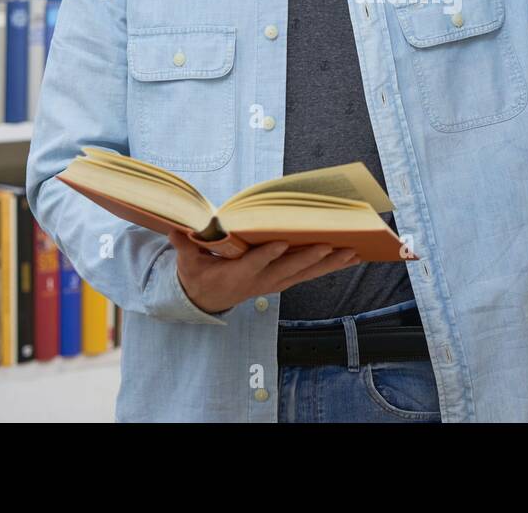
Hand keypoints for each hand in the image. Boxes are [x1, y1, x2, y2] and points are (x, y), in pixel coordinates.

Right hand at [168, 231, 359, 314]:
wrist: (207, 298)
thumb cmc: (198, 274)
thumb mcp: (187, 263)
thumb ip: (186, 247)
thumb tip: (176, 229)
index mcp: (237, 275)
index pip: (255, 264)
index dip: (268, 255)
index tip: (281, 243)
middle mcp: (261, 281)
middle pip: (288, 269)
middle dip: (310, 258)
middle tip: (330, 245)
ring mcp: (275, 283)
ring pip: (305, 273)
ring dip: (329, 263)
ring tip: (351, 252)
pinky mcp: (283, 281)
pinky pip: (310, 274)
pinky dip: (330, 266)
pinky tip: (350, 258)